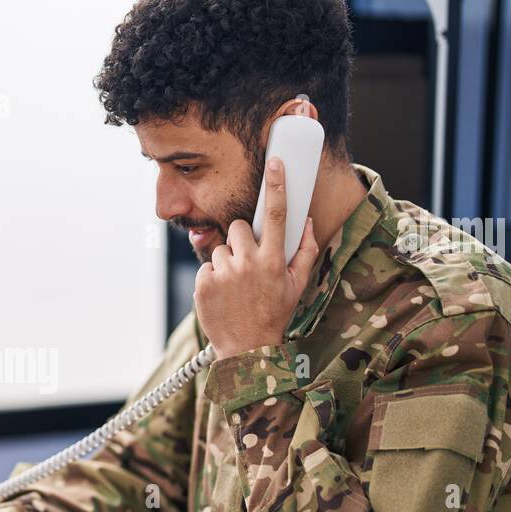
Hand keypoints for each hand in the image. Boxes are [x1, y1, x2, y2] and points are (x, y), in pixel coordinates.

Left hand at [194, 157, 318, 359]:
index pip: (276, 215)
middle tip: (248, 261)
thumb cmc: (274, 314)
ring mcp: (223, 272)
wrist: (247, 349)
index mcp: (273, 261)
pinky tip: (223, 293)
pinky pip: (207, 265)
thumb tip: (307, 222)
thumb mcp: (297, 285)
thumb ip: (305, 251)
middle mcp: (248, 263)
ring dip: (227, 260)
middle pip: (238, 227)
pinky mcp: (203, 282)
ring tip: (236, 284)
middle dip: (242, 240)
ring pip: (221, 247)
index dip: (276, 185)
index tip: (275, 162)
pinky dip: (213, 276)